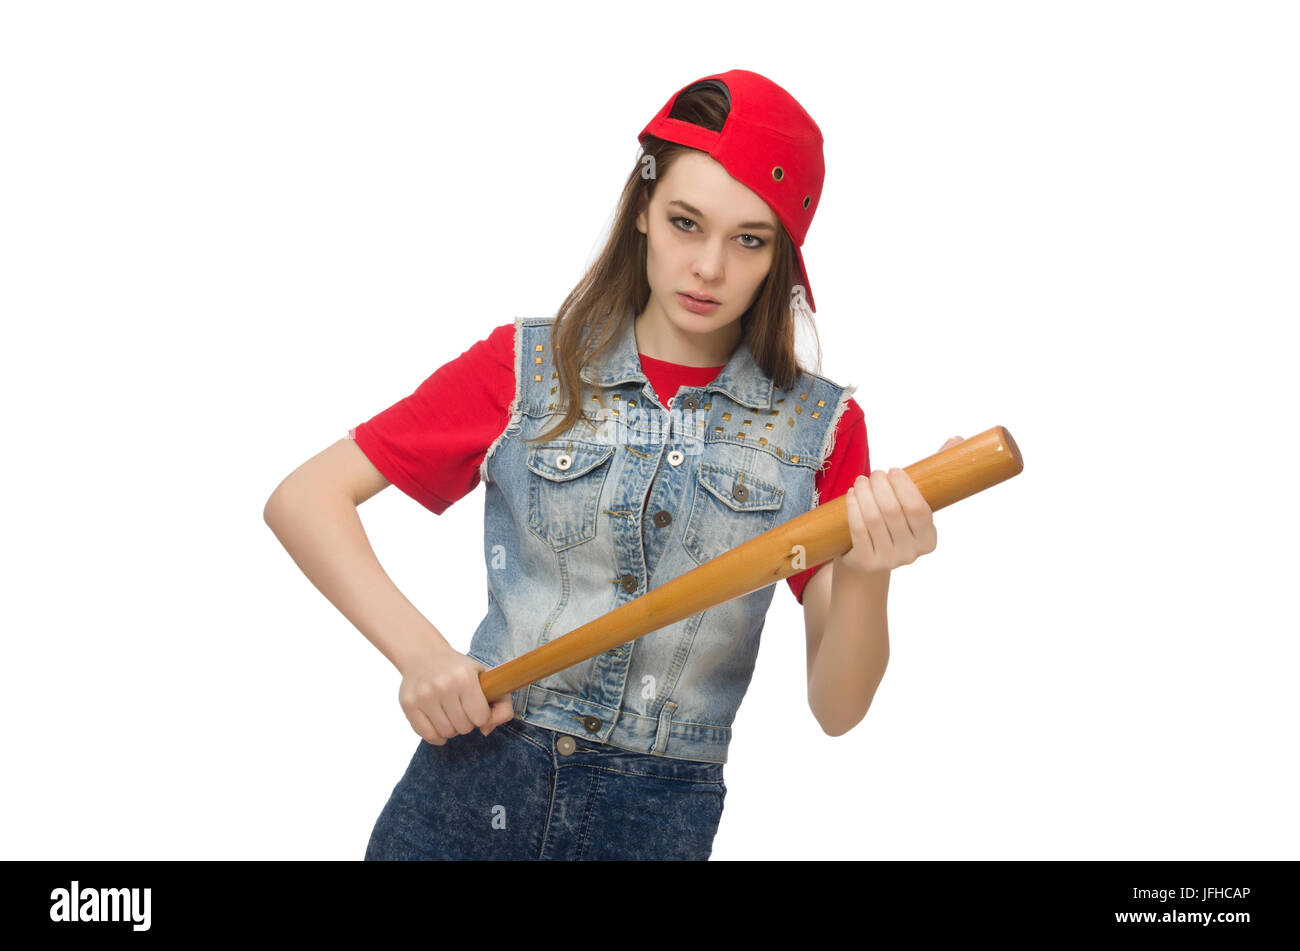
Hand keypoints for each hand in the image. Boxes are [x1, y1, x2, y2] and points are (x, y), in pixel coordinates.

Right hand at [397, 646, 515, 743]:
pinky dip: (436, 735)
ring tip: (450, 713)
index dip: (482, 716)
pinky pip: (427, 735)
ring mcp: (423, 695)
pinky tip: (439, 722)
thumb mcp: (486, 678)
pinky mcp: (408, 704)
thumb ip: (502, 705)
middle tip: (462, 708)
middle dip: (467, 722)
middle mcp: (443, 685)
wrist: (425, 655)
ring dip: (451, 729)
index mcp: (465, 677)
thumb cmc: (460, 670)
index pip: (481, 718)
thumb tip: (486, 730)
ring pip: (446, 733)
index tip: (478, 707)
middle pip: (463, 728)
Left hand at [837, 436, 964, 574]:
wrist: (868, 558)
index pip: (919, 509)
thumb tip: (957, 439)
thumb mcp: (913, 504)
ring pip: (874, 519)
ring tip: (861, 480)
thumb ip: (934, 476)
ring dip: (865, 493)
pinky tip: (851, 494)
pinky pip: (858, 530)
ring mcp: (888, 560)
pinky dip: (853, 508)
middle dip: (881, 486)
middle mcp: (911, 553)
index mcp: (929, 539)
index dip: (905, 486)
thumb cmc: (894, 524)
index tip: (894, 470)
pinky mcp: (866, 562)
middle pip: (893, 511)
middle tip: (875, 473)